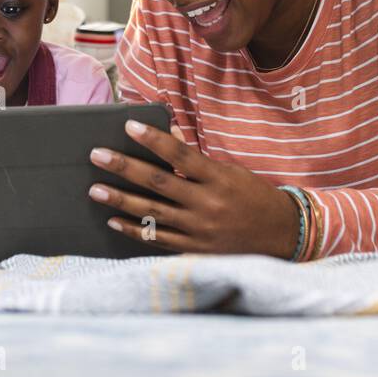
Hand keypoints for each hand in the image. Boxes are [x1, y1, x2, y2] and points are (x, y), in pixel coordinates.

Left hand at [88, 118, 302, 257]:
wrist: (282, 236)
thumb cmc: (253, 197)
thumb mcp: (231, 172)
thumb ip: (197, 160)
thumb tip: (168, 135)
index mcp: (219, 178)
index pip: (180, 154)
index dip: (154, 139)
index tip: (129, 126)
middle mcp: (207, 204)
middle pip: (158, 182)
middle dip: (124, 167)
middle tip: (97, 155)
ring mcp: (200, 230)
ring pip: (152, 213)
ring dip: (120, 200)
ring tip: (95, 189)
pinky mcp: (195, 250)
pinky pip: (158, 240)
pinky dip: (134, 230)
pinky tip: (113, 221)